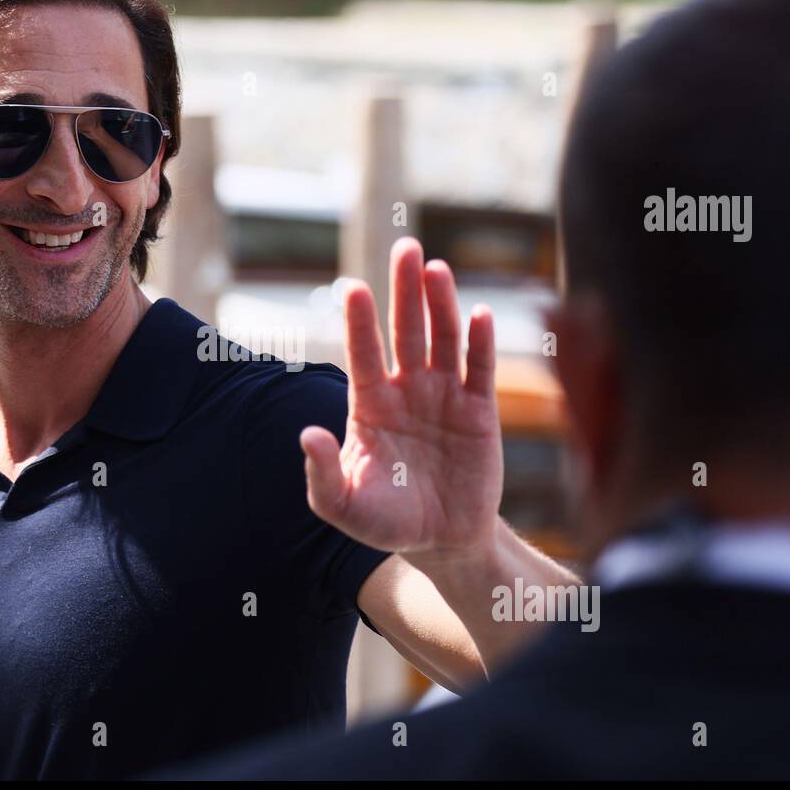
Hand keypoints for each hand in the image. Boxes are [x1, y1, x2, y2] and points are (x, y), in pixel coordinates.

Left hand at [301, 237, 502, 558]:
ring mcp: (445, 396)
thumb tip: (308, 434)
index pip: (363, 354)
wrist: (441, 542)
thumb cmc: (386, 520)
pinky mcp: (480, 412)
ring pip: (443, 340)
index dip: (359, 322)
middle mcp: (407, 390)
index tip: (351, 288)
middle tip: (405, 248)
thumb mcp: (344, 505)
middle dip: (404, 290)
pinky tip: (480, 314)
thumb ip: (323, 474)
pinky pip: (479, 370)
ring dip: (441, 304)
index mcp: (371, 405)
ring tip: (436, 269)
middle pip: (406, 330)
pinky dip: (481, 343)